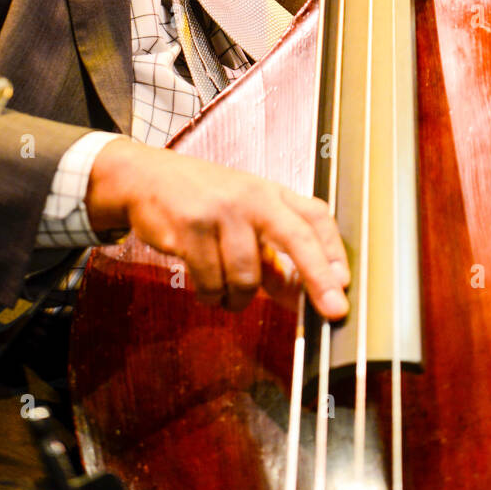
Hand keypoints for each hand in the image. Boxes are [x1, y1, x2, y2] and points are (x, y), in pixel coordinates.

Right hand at [86, 138, 349, 319]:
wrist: (145, 179)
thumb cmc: (202, 200)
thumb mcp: (242, 215)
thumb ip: (270, 253)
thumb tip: (298, 296)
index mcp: (270, 192)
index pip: (315, 216)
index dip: (334, 250)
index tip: (344, 283)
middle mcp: (251, 198)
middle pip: (297, 237)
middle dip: (318, 277)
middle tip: (333, 310)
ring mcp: (221, 212)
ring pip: (246, 277)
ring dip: (237, 299)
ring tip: (225, 293)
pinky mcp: (190, 230)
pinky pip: (211, 283)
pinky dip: (210, 296)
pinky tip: (204, 286)